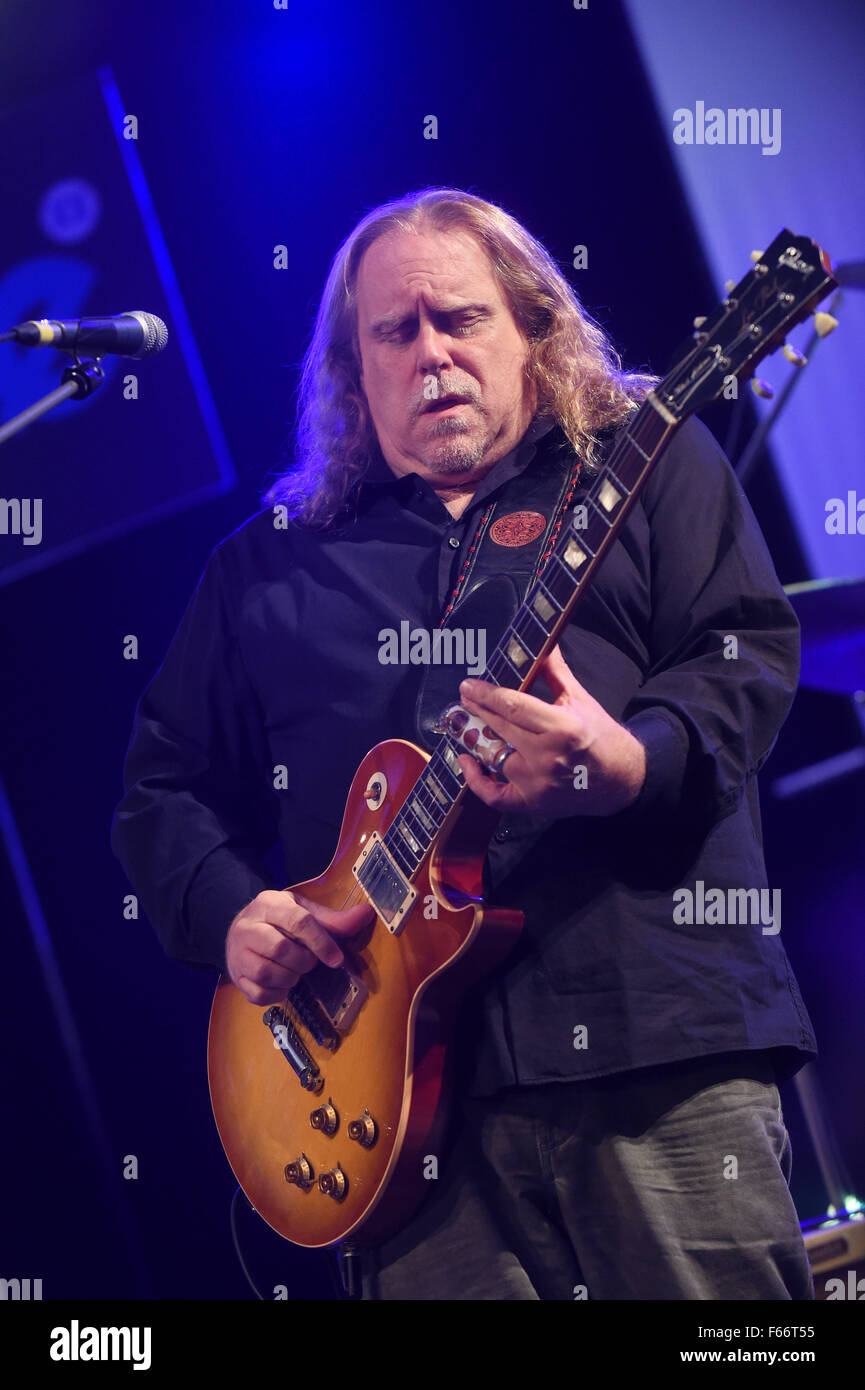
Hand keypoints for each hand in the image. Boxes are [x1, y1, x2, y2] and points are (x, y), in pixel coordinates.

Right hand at [225, 889, 373, 1005]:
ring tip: (295, 971)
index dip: (321, 943)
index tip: (337, 959)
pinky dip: (276, 994)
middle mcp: (247, 927)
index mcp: (268, 904)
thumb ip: (333, 919)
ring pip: (265, 972)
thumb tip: (366, 914)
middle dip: (303, 961)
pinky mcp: (235, 976)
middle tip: (309, 961)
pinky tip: (283, 984)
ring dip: (290, 977)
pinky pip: (257, 993)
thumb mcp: (303, 911)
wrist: (240, 929)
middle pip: (279, 948)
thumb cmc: (278, 920)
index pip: (297, 921)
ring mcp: (237, 953)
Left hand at [456, 644, 645, 817]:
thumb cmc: (602, 737)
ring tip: (470, 725)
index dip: (486, 694)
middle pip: (501, 728)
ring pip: (495, 758)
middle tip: (465, 699)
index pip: (513, 706)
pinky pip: (495, 796)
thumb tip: (544, 644)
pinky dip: (477, 781)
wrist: (622, 779)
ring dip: (480, 740)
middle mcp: (547, 756)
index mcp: (562, 727)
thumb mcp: (580, 700)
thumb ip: (555, 672)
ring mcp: (538, 783)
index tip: (468, 686)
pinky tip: (468, 761)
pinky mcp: (534, 803)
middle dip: (478, 711)